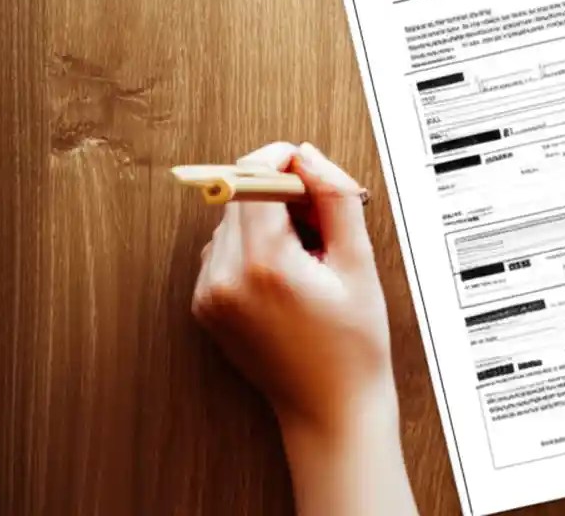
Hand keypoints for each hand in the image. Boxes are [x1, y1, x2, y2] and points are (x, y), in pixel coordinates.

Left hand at [192, 142, 394, 435]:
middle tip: (322, 227)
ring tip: (307, 258)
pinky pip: (223, 252)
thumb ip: (335, 198)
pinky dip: (253, 249)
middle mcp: (225, 277)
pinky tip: (287, 276)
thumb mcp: (358, 263)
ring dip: (266, 222)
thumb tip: (310, 156)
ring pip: (231, 223)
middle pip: (242, 197)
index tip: (308, 167)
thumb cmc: (352, 346)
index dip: (283, 159)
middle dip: (281, 196)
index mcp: (264, 264)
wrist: (331, 407)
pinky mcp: (205, 306)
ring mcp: (209, 295)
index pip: (254, 176)